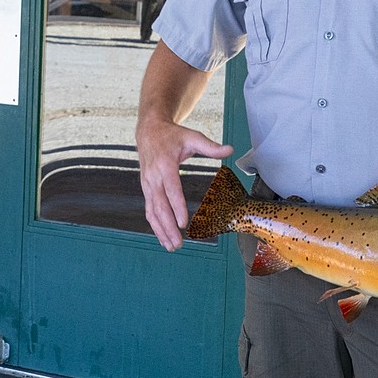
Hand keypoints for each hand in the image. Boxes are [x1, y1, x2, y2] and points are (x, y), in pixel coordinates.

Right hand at [137, 118, 232, 251]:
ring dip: (161, 230)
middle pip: (160, 206)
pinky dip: (155, 225)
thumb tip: (230, 150)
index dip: (177, 207)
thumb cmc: (172, 135)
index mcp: (165, 165)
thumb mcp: (192, 137)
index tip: (183, 223)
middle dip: (169, 226)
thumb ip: (211, 146)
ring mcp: (147, 185)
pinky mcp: (146, 189)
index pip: (171, 189)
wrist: (148, 131)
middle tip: (179, 243)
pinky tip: (163, 237)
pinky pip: (149, 210)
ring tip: (172, 246)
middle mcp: (153, 177)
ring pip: (152, 212)